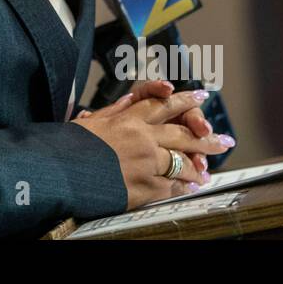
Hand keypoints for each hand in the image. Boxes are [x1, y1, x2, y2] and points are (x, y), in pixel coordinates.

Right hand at [71, 87, 233, 208]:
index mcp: (127, 117)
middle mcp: (141, 136)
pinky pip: (172, 184)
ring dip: (198, 164)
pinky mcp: (144, 186)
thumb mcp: (90, 122)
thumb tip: (130, 102)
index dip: (184, 100)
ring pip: (181, 159)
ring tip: (210, 167)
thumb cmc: (68, 147)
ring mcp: (145, 162)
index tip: (200, 97)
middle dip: (205, 135)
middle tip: (222, 138)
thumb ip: (114, 112)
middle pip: (181, 132)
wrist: (59, 172)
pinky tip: (192, 185)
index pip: (163, 104)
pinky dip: (184, 185)